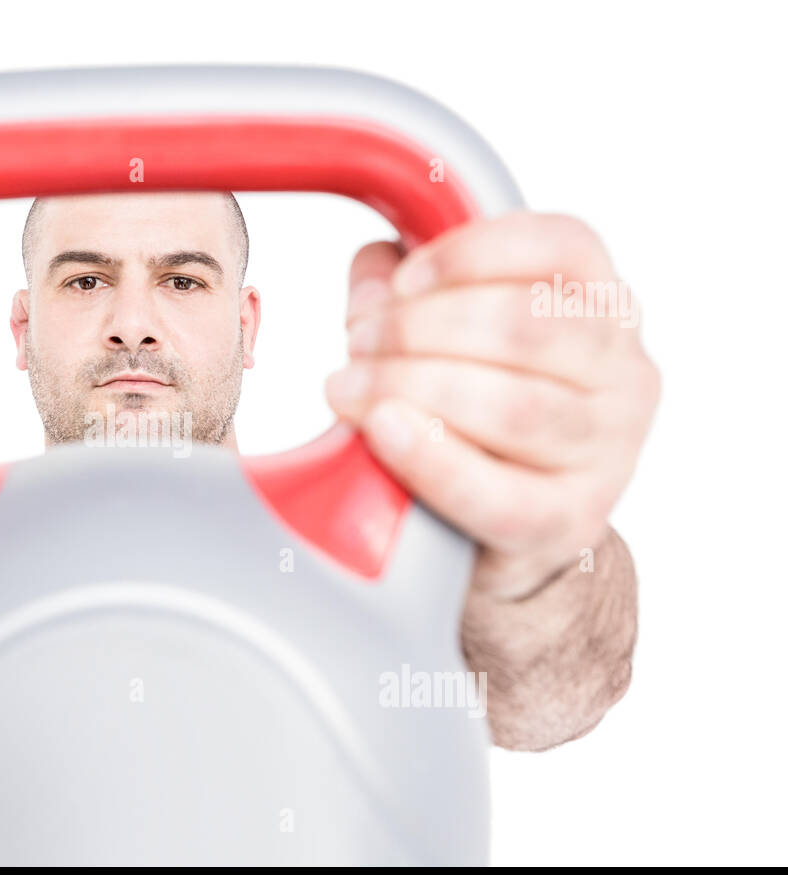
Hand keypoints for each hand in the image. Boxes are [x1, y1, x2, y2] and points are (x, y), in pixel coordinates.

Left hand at [326, 212, 660, 599]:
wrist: (501, 530)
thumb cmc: (475, 416)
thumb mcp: (449, 337)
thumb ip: (408, 292)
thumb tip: (373, 273)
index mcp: (602, 304)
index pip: (561, 247)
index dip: (471, 254)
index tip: (401, 281)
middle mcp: (624, 372)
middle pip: (524, 326)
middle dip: (418, 328)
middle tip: (356, 343)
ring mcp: (608, 451)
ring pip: (512, 406)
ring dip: (410, 388)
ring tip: (348, 390)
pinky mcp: (571, 520)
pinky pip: (499, 493)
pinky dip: (432, 459)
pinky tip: (383, 431)